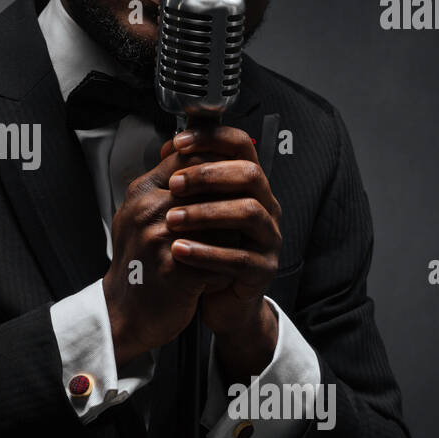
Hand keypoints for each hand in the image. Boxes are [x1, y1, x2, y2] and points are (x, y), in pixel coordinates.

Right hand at [101, 143, 228, 365]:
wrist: (125, 312)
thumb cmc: (138, 264)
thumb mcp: (140, 216)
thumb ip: (164, 188)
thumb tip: (194, 159)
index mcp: (141, 193)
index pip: (186, 158)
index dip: (214, 167)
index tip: (231, 179)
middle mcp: (147, 210)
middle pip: (208, 186)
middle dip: (229, 201)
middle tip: (240, 215)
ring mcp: (159, 238)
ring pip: (221, 220)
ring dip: (232, 235)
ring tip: (231, 248)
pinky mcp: (175, 268)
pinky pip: (219, 256)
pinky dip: (225, 266)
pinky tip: (220, 274)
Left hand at [160, 121, 282, 344]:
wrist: (216, 299)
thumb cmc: (205, 247)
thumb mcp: (194, 209)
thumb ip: (186, 179)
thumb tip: (170, 147)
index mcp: (247, 185)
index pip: (241, 146)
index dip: (212, 138)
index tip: (178, 143)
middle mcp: (264, 205)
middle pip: (250, 174)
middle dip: (208, 175)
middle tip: (173, 185)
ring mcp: (268, 238)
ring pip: (249, 213)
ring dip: (207, 213)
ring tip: (172, 220)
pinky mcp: (264, 269)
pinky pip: (241, 258)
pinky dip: (207, 253)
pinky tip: (179, 251)